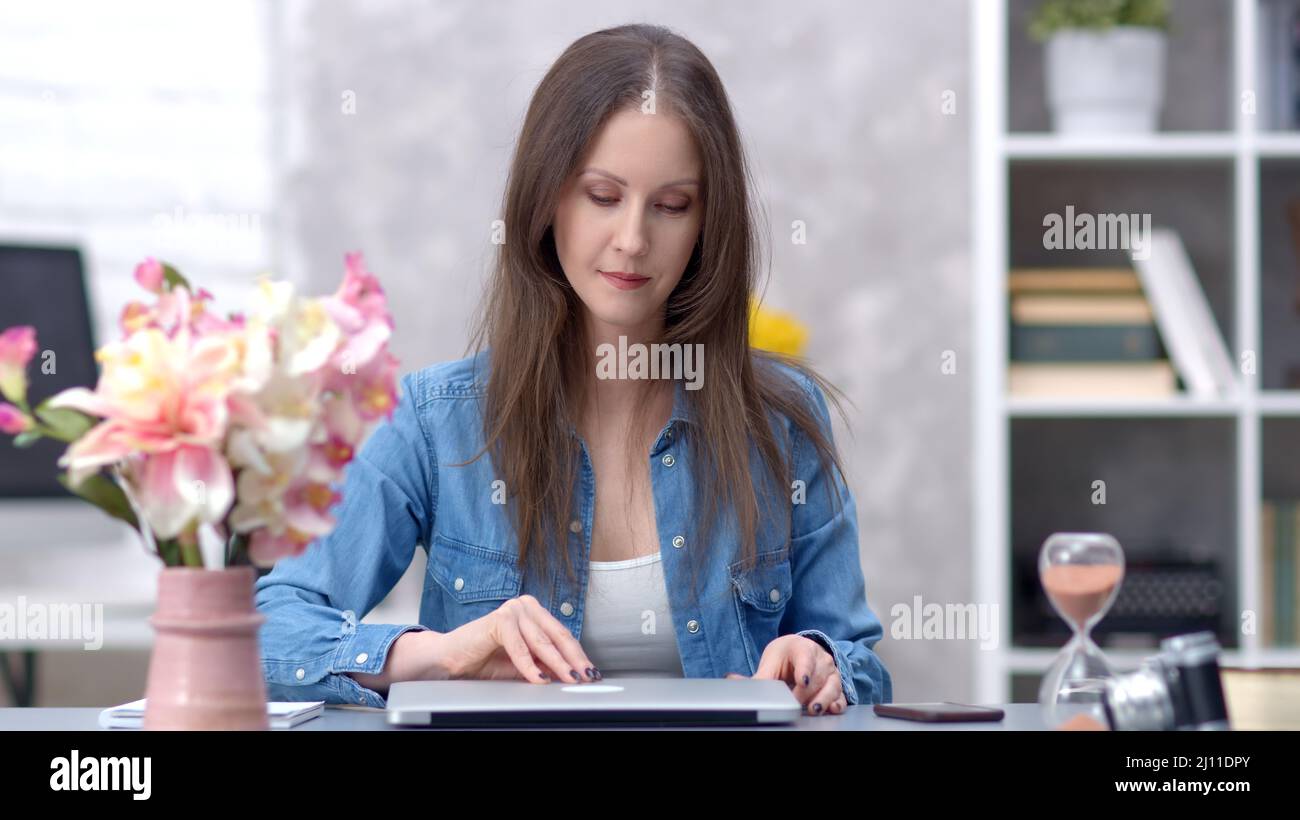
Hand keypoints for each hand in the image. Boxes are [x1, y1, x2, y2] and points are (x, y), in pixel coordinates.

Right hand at [433, 595, 601, 683]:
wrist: (450, 660)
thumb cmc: (484, 661)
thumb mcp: (523, 665)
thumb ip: (545, 666)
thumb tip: (572, 675)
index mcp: (535, 612)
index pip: (563, 636)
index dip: (578, 656)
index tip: (591, 674)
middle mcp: (526, 606)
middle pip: (558, 636)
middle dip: (574, 660)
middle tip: (586, 678)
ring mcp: (513, 609)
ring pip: (542, 642)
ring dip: (558, 664)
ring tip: (569, 679)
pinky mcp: (499, 619)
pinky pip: (519, 647)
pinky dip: (529, 666)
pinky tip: (539, 679)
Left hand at [725, 634, 845, 715]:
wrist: (798, 650)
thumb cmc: (784, 656)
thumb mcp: (771, 662)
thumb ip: (759, 676)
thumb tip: (733, 682)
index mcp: (802, 647)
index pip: (805, 657)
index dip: (804, 669)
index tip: (802, 681)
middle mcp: (820, 658)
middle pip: (817, 676)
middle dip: (807, 692)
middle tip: (796, 702)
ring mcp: (831, 671)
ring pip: (832, 686)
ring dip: (824, 699)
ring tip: (814, 709)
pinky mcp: (836, 684)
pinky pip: (840, 695)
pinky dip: (837, 703)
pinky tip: (831, 709)